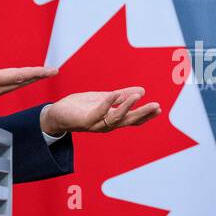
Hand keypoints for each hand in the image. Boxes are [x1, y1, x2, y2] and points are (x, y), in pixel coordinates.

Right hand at [0, 34, 56, 119]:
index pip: (18, 75)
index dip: (36, 72)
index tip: (50, 70)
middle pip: (21, 82)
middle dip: (38, 76)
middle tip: (53, 71)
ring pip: (15, 86)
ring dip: (29, 80)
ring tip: (41, 74)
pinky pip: (7, 89)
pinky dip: (18, 83)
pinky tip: (20, 80)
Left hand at [40, 87, 160, 134]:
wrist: (57, 113)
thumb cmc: (81, 107)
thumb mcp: (104, 98)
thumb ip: (122, 95)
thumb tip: (142, 91)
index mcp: (112, 119)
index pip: (132, 119)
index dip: (146, 115)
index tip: (159, 109)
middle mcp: (106, 125)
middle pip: (128, 121)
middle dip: (142, 114)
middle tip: (156, 106)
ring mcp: (96, 124)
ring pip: (115, 118)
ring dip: (127, 107)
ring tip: (137, 96)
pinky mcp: (85, 121)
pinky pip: (99, 112)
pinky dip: (107, 103)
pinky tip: (115, 93)